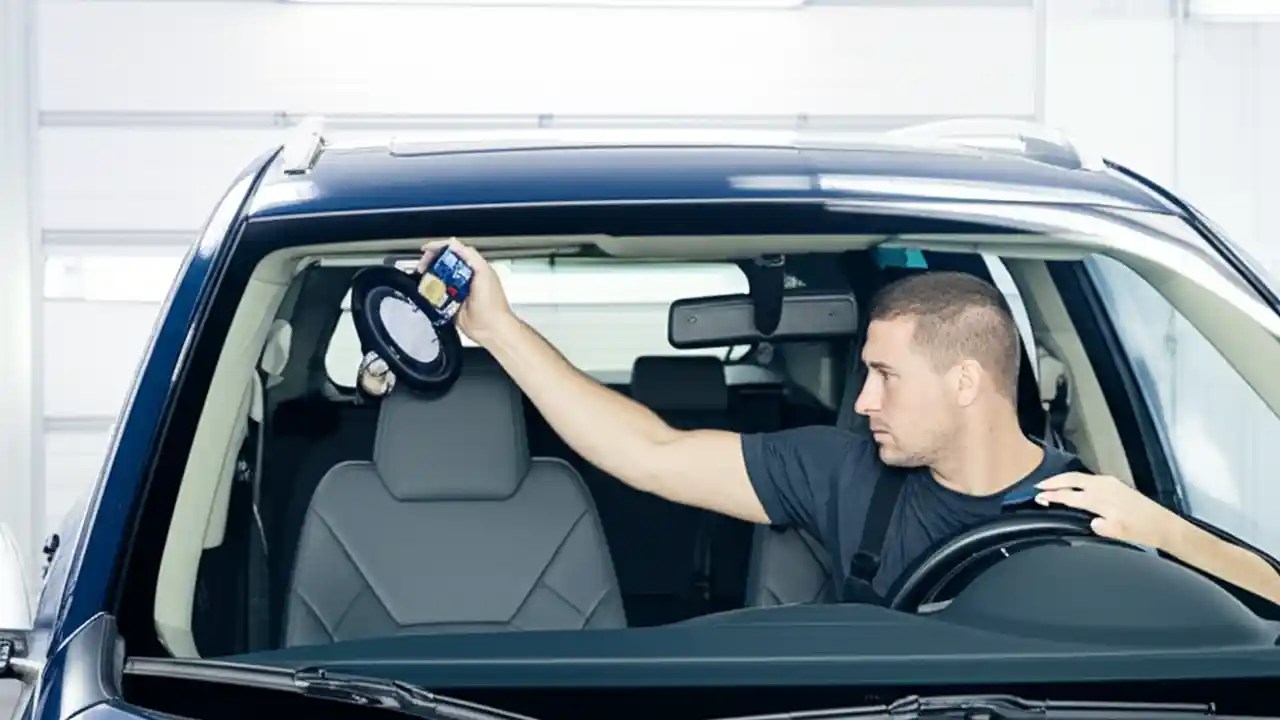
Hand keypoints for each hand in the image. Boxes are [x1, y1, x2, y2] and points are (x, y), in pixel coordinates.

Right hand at [417, 238, 514, 345]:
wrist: (490, 328)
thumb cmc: (492, 302)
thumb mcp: (483, 272)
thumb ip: (470, 255)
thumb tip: (453, 243)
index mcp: (472, 268)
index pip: (453, 252)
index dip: (439, 248)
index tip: (426, 250)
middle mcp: (463, 278)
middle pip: (442, 264)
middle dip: (430, 262)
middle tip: (422, 266)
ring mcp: (456, 291)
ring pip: (437, 280)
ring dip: (428, 278)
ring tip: (421, 278)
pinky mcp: (450, 304)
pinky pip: (436, 296)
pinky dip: (429, 293)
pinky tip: (425, 292)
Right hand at [1034, 472, 1180, 549]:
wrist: (1164, 525)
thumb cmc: (1142, 531)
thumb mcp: (1123, 533)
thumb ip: (1105, 528)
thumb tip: (1093, 522)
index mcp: (1102, 499)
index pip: (1070, 495)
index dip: (1053, 495)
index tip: (1037, 496)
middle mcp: (1104, 487)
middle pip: (1072, 479)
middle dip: (1053, 481)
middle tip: (1038, 486)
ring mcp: (1110, 483)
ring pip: (1080, 477)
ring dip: (1063, 479)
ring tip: (1051, 485)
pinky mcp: (1115, 484)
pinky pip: (1088, 478)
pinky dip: (1075, 480)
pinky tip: (1073, 485)